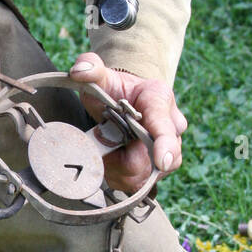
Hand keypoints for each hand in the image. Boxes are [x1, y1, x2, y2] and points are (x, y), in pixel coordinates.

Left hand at [68, 52, 186, 192]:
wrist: (125, 103)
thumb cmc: (116, 89)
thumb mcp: (102, 76)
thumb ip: (90, 67)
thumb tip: (79, 70)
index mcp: (160, 100)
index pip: (165, 127)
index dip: (164, 145)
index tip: (161, 160)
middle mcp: (172, 128)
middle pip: (157, 159)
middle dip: (125, 159)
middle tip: (103, 142)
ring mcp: (168, 151)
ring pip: (145, 175)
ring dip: (119, 169)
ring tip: (105, 151)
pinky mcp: (157, 169)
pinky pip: (137, 184)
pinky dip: (119, 176)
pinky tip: (110, 161)